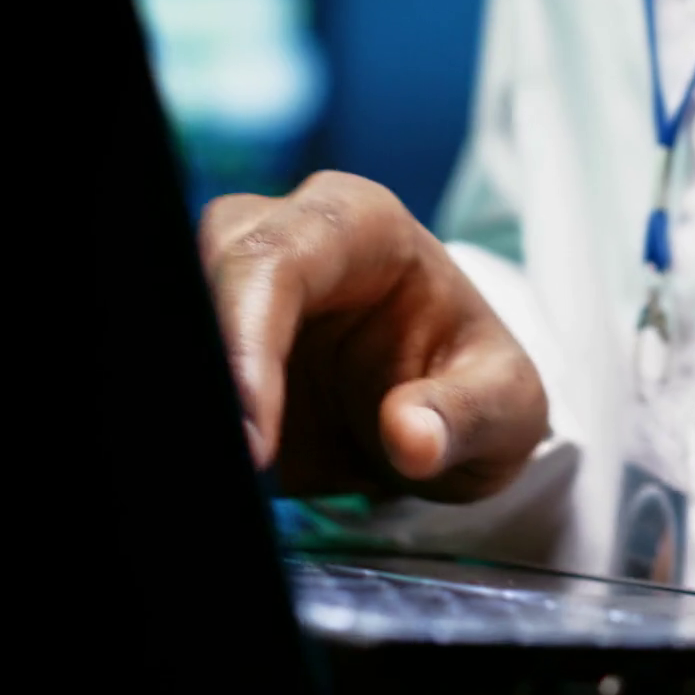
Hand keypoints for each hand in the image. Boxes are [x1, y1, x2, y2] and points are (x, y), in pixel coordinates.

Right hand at [199, 171, 548, 501]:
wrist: (449, 412)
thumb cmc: (478, 386)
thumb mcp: (507, 408)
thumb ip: (466, 417)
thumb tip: (410, 439)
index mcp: (362, 225)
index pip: (278, 260)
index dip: (249, 341)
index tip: (254, 439)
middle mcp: (288, 238)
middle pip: (207, 271)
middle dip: (213, 365)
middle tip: (238, 458)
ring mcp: (244, 290)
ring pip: (187, 314)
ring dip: (203, 390)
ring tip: (236, 469)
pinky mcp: (224, 342)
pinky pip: (194, 365)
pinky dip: (205, 416)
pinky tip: (230, 469)